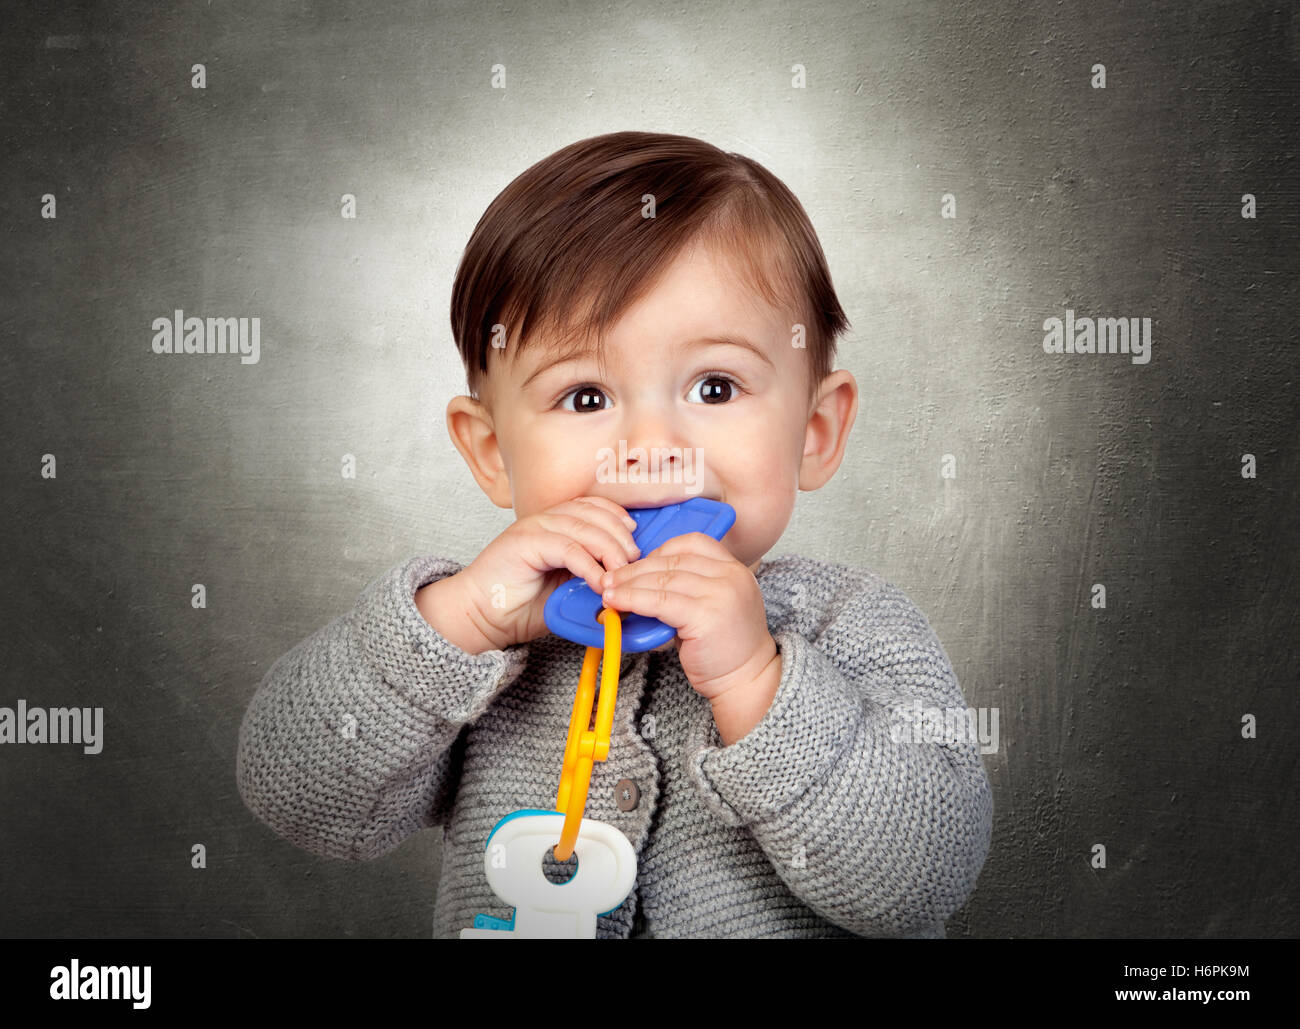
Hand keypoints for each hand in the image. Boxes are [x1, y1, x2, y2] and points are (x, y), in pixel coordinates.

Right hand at [451, 496, 641, 648]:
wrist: (479, 615)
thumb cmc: (519, 604)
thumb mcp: (565, 587)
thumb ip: (590, 576)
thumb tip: (624, 581)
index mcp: (553, 524)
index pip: (593, 506)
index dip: (617, 518)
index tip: (634, 538)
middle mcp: (544, 520)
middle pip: (593, 513)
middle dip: (619, 535)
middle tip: (633, 561)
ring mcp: (533, 528)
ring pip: (584, 528)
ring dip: (608, 550)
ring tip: (620, 572)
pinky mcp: (524, 543)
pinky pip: (567, 547)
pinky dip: (588, 564)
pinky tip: (598, 582)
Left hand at [598, 532, 777, 705]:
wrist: (748, 681)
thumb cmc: (727, 650)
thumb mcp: (714, 607)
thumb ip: (688, 589)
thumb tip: (642, 582)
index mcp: (735, 569)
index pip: (693, 544)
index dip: (660, 551)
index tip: (639, 564)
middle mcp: (731, 576)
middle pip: (673, 561)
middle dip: (636, 568)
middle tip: (611, 577)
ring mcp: (721, 594)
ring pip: (663, 579)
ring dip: (629, 584)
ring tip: (608, 591)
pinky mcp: (706, 615)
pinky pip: (660, 601)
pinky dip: (634, 599)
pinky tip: (618, 603)